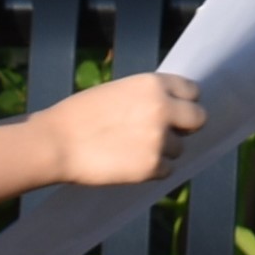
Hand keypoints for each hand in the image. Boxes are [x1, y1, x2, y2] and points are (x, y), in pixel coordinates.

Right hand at [40, 72, 204, 186]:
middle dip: (185, 127)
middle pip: (199, 118)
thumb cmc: (80, 116)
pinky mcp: (152, 166)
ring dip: (162, 151)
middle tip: (166, 134)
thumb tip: (172, 107)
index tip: (176, 111)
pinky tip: (128, 165)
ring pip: (179, 148)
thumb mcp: (118, 92)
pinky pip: (166, 170)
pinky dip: (151, 170)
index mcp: (153, 84)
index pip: (192, 91)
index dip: (184, 103)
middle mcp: (163, 108)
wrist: (55, 143)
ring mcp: (160, 138)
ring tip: (130, 150)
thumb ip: (148, 97)